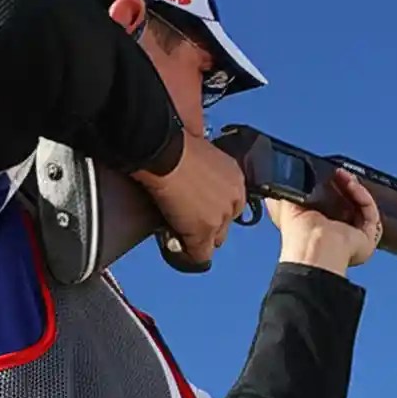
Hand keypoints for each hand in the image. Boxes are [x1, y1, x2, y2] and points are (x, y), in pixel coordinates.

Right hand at [131, 134, 244, 264]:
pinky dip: (189, 255)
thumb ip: (204, 165)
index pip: (232, 204)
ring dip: (198, 238)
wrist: (162, 150)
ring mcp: (221, 216)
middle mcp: (234, 197)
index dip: (214, 209)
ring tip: (179, 233)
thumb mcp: (201, 150)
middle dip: (210, 225)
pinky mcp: (204, 231)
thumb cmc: (173, 142)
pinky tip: (179, 252)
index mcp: (235, 176)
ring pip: (214, 240)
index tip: (200, 210)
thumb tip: (196, 159)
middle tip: (188, 222)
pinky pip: (200, 254)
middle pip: (226, 224)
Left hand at [268, 168, 382, 276]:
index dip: (330, 188)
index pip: (328, 205)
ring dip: (353, 188)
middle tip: (337, 173)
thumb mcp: (285, 204)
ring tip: (343, 175)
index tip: (327, 175)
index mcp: (317, 230)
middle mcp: (336, 235)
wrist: (311, 247)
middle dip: (344, 186)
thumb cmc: (297, 235)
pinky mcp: (367, 235)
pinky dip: (362, 195)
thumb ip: (287, 189)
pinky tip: (352, 184)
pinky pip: (369, 211)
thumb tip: (281, 174)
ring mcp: (353, 235)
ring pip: (360, 206)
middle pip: (348, 204)